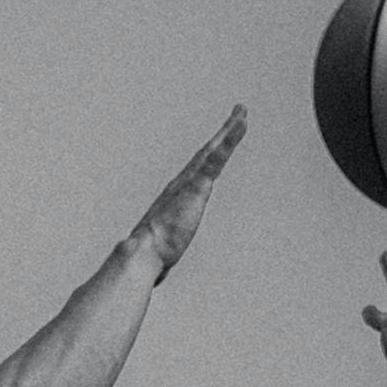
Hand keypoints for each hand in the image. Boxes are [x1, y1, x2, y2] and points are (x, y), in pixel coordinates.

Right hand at [131, 106, 247, 277]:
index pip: (197, 170)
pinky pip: (217, 158)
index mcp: (177, 195)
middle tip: (238, 113)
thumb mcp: (161, 251)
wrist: (144, 252)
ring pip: (213, 150)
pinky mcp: (198, 186)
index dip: (210, 153)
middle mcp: (182, 183)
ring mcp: (190, 182)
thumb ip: (161, 253)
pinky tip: (239, 127)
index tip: (220, 139)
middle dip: (223, 132)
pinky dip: (229, 141)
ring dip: (229, 130)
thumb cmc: (150, 255)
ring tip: (243, 113)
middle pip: (207, 152)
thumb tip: (154, 274)